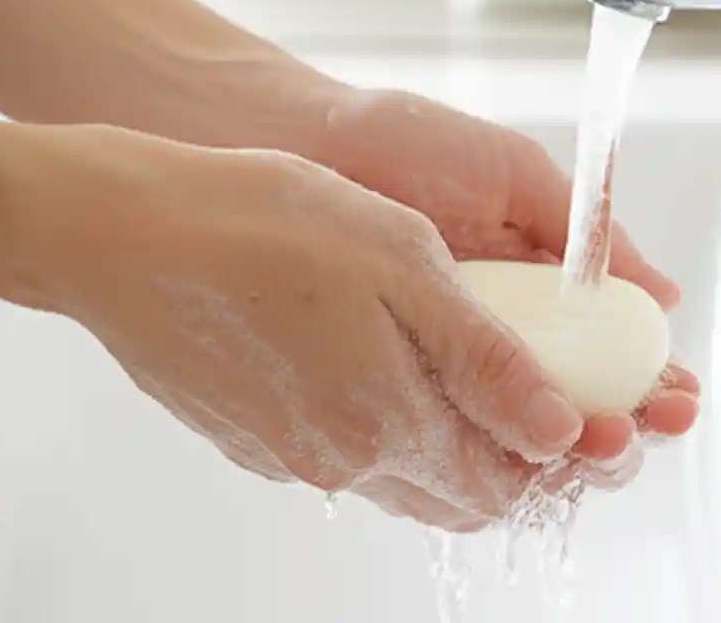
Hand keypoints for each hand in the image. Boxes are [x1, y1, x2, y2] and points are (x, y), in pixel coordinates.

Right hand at [36, 124, 607, 531]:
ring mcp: (292, 456)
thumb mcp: (405, 267)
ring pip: (408, 479)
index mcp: (389, 425)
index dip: (565, 460)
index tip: (600, 417)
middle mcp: (342, 463)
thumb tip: (562, 432)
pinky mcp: (255, 438)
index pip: (508, 486)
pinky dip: (394, 429)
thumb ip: (487, 360)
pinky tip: (390, 364)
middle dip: (522, 460)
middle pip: (463, 495)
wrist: (120, 232)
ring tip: (481, 376)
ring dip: (459, 446)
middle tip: (552, 398)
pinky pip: (349, 454)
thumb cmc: (265, 225)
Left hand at [300, 89, 700, 479]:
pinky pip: (445, 437)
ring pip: (517, 436)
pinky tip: (512, 468)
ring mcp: (446, 366)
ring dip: (563, 460)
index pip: (611, 355)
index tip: (676, 401)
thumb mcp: (513, 175)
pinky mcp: (393, 384)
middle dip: (620, 434)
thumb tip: (665, 296)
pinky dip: (483, 461)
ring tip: (593, 455)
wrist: (299, 143)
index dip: (651, 386)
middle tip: (634, 436)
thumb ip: (585, 230)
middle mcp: (501, 338)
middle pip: (576, 409)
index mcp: (542, 289)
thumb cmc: (405, 145)